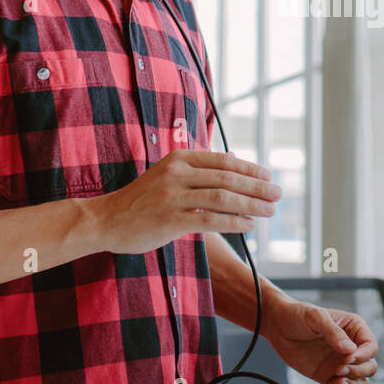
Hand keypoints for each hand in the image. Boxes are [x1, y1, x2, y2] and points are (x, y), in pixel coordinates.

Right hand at [90, 150, 280, 253]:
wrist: (106, 220)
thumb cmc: (142, 200)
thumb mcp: (169, 174)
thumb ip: (200, 170)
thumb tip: (234, 160)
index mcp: (179, 158)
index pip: (223, 161)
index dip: (250, 169)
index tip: (269, 177)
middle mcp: (177, 173)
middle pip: (228, 178)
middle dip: (257, 187)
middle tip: (278, 194)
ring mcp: (173, 196)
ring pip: (223, 198)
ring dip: (251, 204)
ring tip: (269, 210)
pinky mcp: (170, 220)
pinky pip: (210, 220)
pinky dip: (234, 222)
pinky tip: (248, 225)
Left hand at [263, 299, 377, 383]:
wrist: (278, 327)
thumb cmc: (298, 315)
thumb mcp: (315, 317)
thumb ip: (333, 332)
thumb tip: (350, 349)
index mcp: (353, 328)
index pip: (371, 346)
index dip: (363, 356)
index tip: (347, 359)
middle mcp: (351, 347)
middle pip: (370, 366)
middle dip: (358, 372)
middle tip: (339, 370)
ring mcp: (341, 363)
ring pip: (360, 381)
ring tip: (335, 383)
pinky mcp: (329, 375)